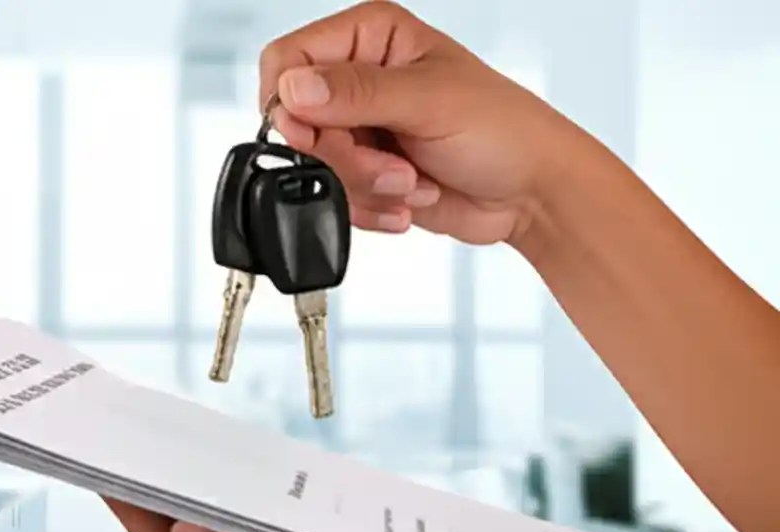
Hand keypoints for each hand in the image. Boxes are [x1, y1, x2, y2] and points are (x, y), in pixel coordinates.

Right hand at [259, 0, 592, 251]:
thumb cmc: (503, 130)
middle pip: (296, 123)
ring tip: (413, 180)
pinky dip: (369, 207)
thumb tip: (295, 89)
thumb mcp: (430, 101)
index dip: (291, 102)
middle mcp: (356, 79)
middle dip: (344, 156)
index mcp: (369, 37)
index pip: (288, 59)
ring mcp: (358, 129)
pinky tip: (410, 197)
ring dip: (364, 185)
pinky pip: (332, 196)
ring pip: (313, 166)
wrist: (530, 193)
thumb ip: (357, 93)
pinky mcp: (362, 172)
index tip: (319, 132)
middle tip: (394, 164)